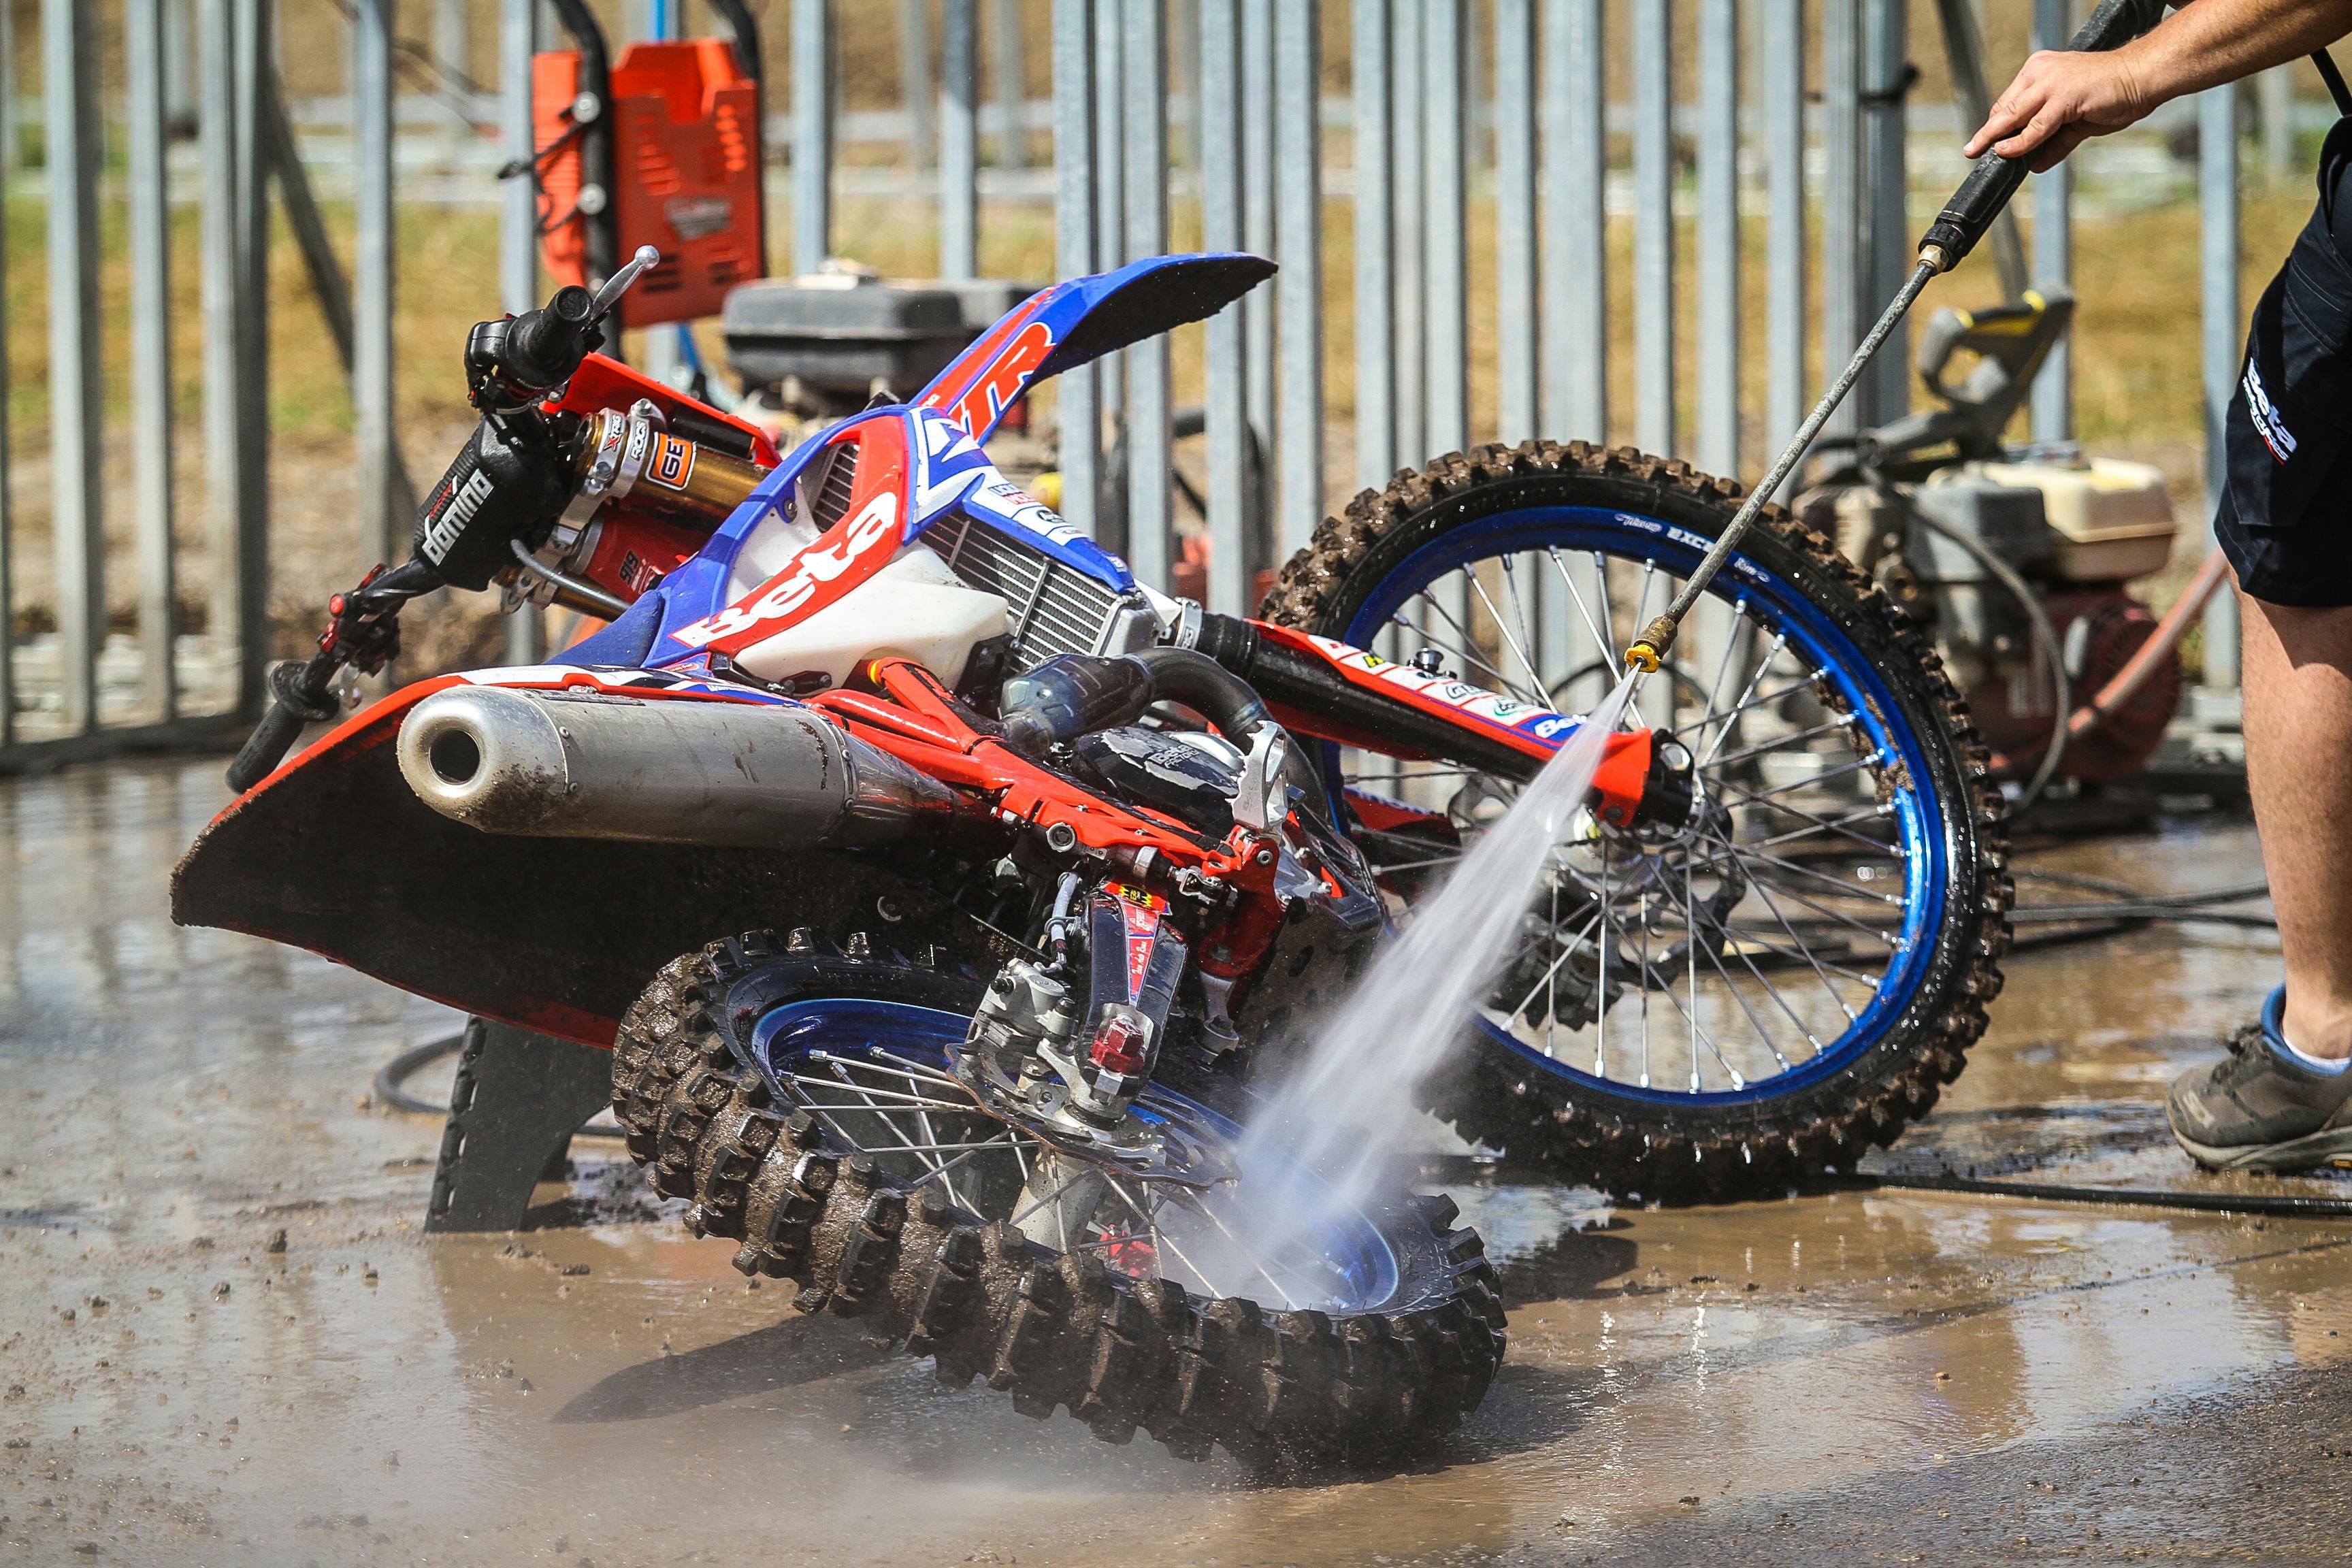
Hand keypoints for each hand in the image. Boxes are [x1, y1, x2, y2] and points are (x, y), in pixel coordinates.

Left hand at [1965, 46, 2154, 171]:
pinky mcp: (2063, 96)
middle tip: (1969, 151)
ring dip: (1993, 138)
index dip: (1996, 126)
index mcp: (2040, 71)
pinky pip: (2035, 126)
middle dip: (1987, 133)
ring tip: (1976, 153)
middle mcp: (2041, 72)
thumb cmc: (2112, 95)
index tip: (1983, 144)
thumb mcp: (2076, 122)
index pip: (2010, 102)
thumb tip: (2034, 165)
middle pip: (2005, 109)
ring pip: (2014, 116)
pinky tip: (2005, 152)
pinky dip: (2020, 142)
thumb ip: (2053, 142)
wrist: (2142, 78)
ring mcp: (2051, 82)